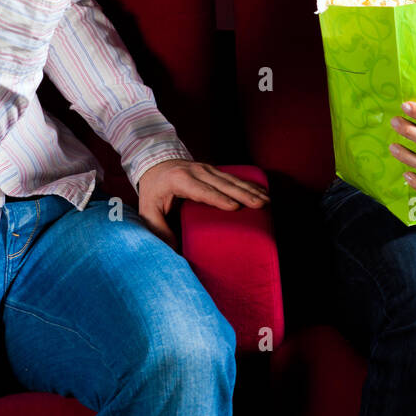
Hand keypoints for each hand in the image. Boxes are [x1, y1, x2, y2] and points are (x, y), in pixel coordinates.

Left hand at [137, 159, 269, 247]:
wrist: (155, 163)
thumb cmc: (153, 190)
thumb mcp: (148, 210)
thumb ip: (158, 230)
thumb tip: (174, 252)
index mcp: (180, 180)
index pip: (202, 191)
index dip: (218, 199)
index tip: (234, 207)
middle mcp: (197, 171)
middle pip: (223, 184)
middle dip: (243, 194)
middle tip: (260, 205)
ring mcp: (207, 168)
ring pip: (232, 179)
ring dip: (251, 189)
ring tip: (267, 200)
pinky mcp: (213, 170)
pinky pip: (234, 177)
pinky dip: (249, 184)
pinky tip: (263, 191)